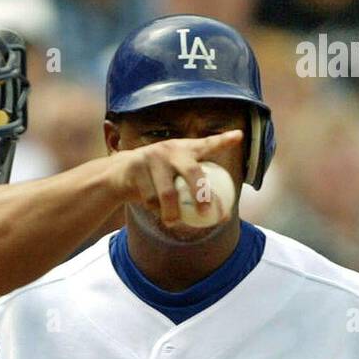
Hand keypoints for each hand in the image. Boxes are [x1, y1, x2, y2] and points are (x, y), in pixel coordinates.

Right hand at [111, 130, 243, 226]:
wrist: (120, 174)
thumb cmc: (157, 180)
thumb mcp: (176, 179)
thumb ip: (196, 192)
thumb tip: (225, 217)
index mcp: (184, 149)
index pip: (206, 144)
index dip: (222, 140)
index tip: (239, 136)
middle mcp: (170, 149)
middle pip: (192, 172)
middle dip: (201, 194)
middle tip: (206, 212)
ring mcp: (153, 157)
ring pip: (169, 193)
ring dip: (172, 213)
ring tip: (174, 223)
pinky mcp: (136, 166)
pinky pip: (150, 199)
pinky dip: (154, 210)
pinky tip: (154, 210)